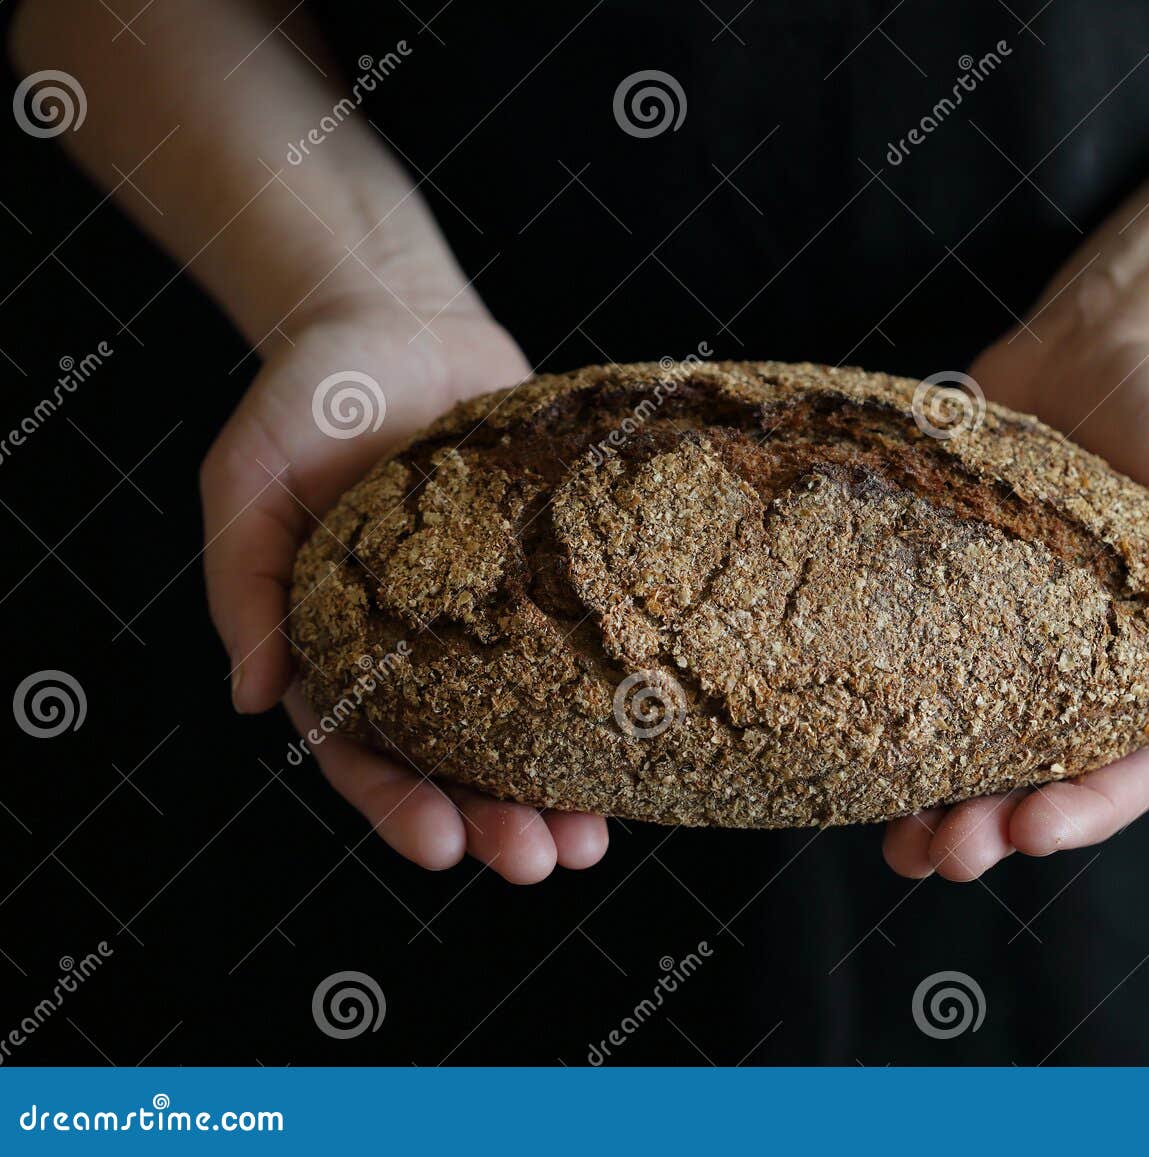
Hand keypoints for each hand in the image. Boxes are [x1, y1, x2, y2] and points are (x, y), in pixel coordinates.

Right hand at [201, 291, 608, 882]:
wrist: (398, 318)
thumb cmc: (308, 394)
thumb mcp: (247, 478)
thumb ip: (244, 583)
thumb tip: (253, 698)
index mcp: (338, 642)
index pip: (362, 749)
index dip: (396, 806)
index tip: (440, 849)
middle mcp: (417, 646)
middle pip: (453, 760)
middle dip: (491, 820)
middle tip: (536, 862)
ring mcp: (487, 616)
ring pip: (523, 724)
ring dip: (555, 791)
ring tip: (589, 842)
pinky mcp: (548, 576)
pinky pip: (576, 651)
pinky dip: (600, 706)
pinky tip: (634, 748)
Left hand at [883, 298, 1148, 882]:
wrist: (1103, 347)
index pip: (1123, 772)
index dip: (1078, 814)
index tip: (1027, 833)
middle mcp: (1076, 673)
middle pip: (1032, 781)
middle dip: (989, 831)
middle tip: (945, 855)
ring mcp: (1005, 640)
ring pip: (966, 748)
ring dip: (930, 806)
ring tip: (896, 845)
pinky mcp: (947, 601)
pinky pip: (913, 674)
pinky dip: (887, 724)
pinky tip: (851, 757)